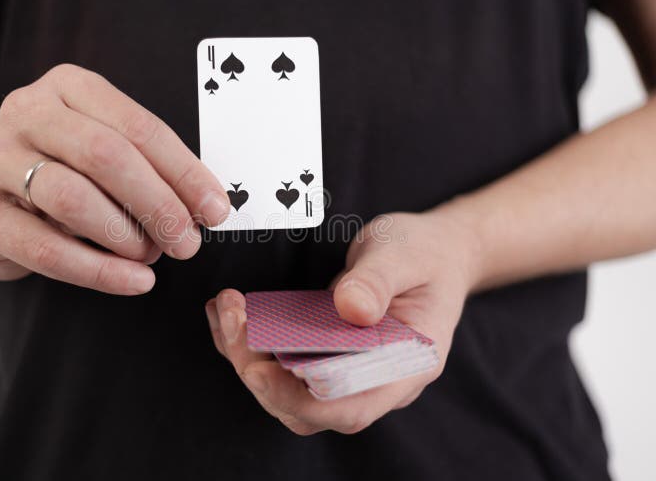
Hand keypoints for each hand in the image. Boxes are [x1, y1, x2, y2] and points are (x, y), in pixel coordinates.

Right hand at [0, 64, 229, 294]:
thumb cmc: (67, 170)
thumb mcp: (109, 152)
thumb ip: (154, 169)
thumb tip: (208, 207)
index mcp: (69, 86)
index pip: (139, 127)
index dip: (184, 172)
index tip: (216, 210)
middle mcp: (27, 113)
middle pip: (104, 155)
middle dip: (158, 204)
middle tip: (188, 242)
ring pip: (72, 198)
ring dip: (126, 236)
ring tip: (153, 256)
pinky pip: (46, 249)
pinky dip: (99, 271)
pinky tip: (134, 281)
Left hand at [205, 211, 479, 433]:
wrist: (433, 251)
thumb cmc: (426, 255)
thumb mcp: (405, 255)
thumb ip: (379, 280)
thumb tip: (350, 309)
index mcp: (405, 367)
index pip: (350, 407)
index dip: (302, 400)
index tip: (260, 370)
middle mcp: (373, 380)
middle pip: (307, 406)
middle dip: (260, 373)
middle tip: (232, 321)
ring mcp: (347, 370)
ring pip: (287, 391)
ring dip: (247, 358)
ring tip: (225, 311)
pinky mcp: (324, 354)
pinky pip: (281, 365)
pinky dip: (249, 342)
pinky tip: (229, 311)